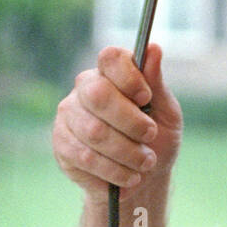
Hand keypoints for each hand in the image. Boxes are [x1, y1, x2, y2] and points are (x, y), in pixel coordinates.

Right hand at [52, 43, 182, 198]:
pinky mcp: (61, 144)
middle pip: (99, 94)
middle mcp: (85, 88)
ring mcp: (69, 115)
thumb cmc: (156, 139)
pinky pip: (85, 157)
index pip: (111, 58)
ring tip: (145, 163)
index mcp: (111, 73)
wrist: (142, 178)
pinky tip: (127, 176)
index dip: (129, 77)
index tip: (147, 98)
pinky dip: (112, 171)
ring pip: (94, 131)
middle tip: (151, 137)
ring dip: (126, 153)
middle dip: (131, 121)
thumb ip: (156, 83)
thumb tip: (154, 48)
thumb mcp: (166, 112)